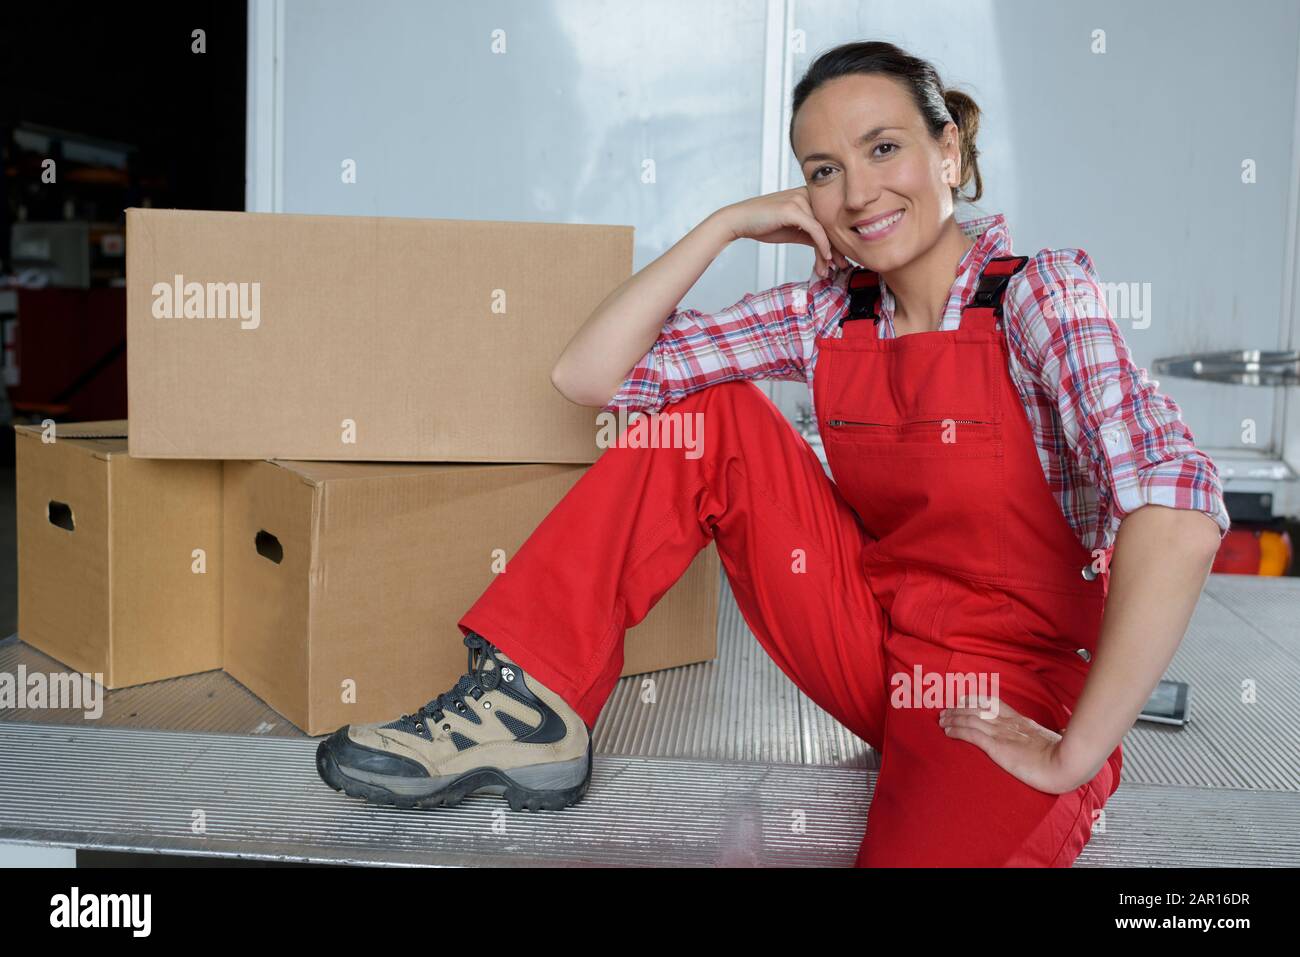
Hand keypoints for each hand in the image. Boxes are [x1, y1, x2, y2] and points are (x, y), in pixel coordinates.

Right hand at [715, 187, 852, 278]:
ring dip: (829, 252)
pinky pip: (815, 230)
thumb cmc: (763, 224)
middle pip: (830, 223)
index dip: (837, 240)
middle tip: (844, 265)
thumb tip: (827, 249)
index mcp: (808, 195)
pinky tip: (824, 258)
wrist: (739, 220)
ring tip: (831, 268)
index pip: (829, 219)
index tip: (841, 258)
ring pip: (824, 228)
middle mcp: (807, 193)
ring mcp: (800, 199)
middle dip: (837, 247)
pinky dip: (822, 245)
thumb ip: (810, 234)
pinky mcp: (793, 209)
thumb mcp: (792, 230)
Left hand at [938, 694, 1095, 794]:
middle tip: (945, 710)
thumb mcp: (1056, 742)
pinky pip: (971, 734)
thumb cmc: (1066, 757)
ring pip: (970, 719)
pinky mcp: (997, 746)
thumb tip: (1064, 733)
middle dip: (958, 708)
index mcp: (1021, 721)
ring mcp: (1002, 734)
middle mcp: (1008, 724)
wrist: (1066, 764)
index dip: (976, 700)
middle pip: (977, 708)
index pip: (994, 704)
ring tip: (941, 720)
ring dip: (953, 719)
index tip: (964, 700)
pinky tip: (947, 732)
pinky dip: (956, 730)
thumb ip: (1053, 737)